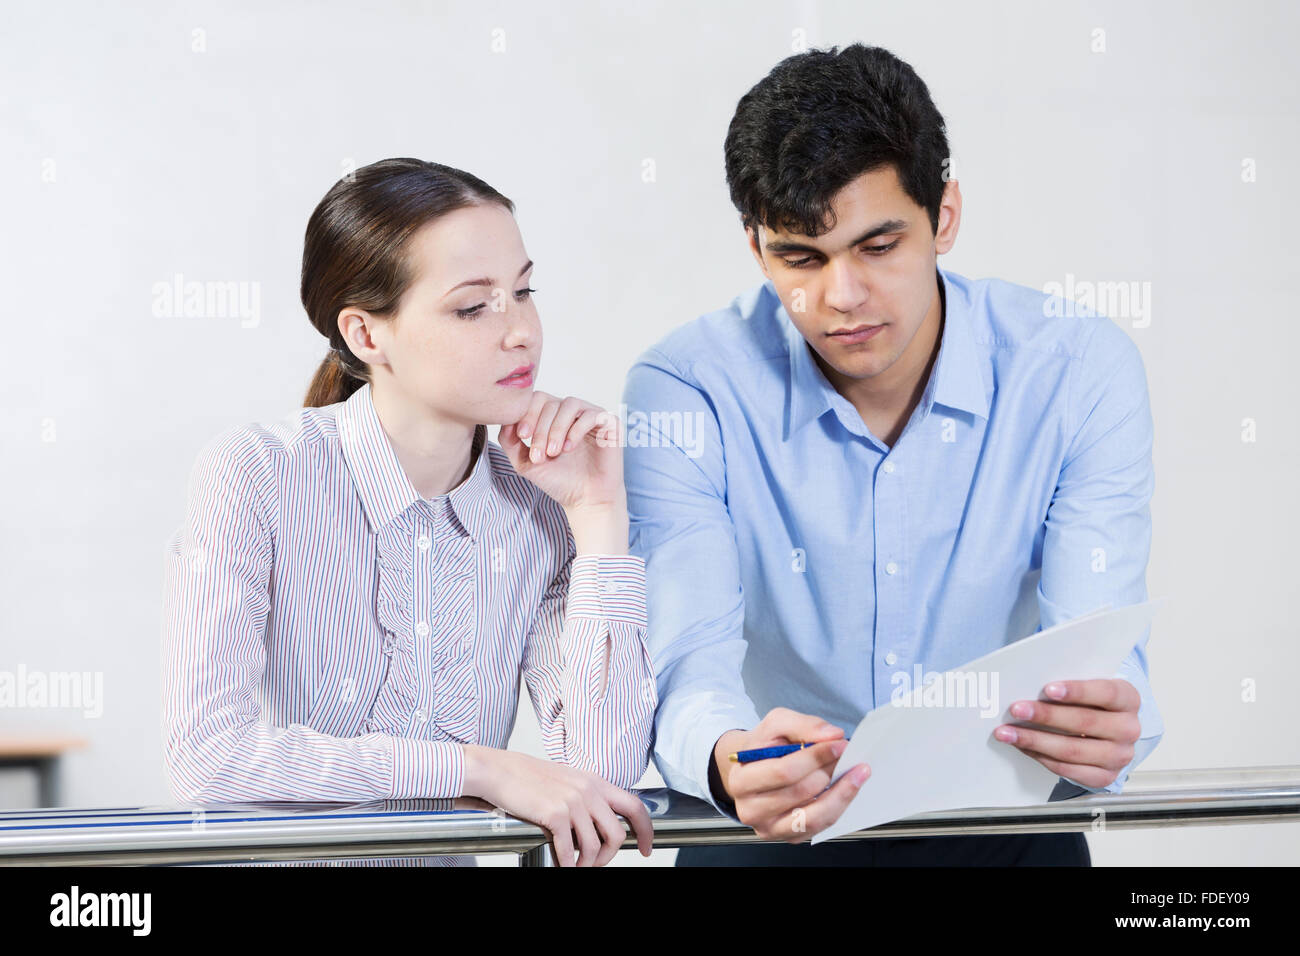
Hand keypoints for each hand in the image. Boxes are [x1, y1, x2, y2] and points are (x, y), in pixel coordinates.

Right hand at [463, 745, 652, 866]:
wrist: (499, 771)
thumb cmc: (529, 778)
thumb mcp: (568, 780)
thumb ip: (588, 796)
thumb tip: (603, 823)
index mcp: (595, 781)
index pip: (635, 806)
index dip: (646, 830)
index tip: (647, 848)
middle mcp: (589, 789)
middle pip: (617, 834)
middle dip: (609, 857)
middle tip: (595, 865)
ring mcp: (573, 801)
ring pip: (595, 846)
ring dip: (587, 864)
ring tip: (576, 867)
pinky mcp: (555, 813)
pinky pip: (569, 850)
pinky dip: (567, 863)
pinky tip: (561, 864)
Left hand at [499, 391, 624, 510]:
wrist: (585, 500)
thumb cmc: (558, 481)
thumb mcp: (525, 462)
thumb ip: (510, 441)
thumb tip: (505, 420)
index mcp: (552, 417)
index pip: (536, 400)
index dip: (527, 414)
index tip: (522, 436)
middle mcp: (571, 413)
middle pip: (550, 401)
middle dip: (540, 428)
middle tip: (539, 454)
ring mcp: (591, 415)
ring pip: (569, 404)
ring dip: (556, 428)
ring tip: (554, 452)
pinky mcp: (609, 423)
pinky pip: (591, 414)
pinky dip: (576, 429)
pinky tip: (569, 448)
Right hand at [713, 708, 868, 842]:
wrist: (754, 769)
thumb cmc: (764, 747)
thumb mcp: (776, 724)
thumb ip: (802, 724)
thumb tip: (832, 735)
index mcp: (741, 781)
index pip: (783, 771)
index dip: (815, 757)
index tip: (839, 744)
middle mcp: (751, 811)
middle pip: (800, 793)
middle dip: (829, 771)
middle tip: (848, 755)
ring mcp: (770, 828)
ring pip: (813, 817)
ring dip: (841, 793)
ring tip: (857, 773)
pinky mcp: (790, 837)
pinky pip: (820, 826)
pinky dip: (838, 806)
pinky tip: (848, 788)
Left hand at [994, 678, 1140, 788]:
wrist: (1110, 731)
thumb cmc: (1092, 702)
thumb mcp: (1089, 686)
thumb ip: (1068, 684)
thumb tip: (1028, 682)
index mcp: (1128, 699)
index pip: (1106, 693)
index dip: (1077, 691)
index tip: (1048, 689)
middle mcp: (1128, 729)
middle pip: (1085, 722)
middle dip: (1046, 716)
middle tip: (1016, 709)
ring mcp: (1119, 756)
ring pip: (1072, 750)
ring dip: (1034, 740)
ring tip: (1007, 732)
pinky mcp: (1105, 776)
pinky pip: (1068, 769)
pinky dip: (1040, 756)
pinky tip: (1022, 745)